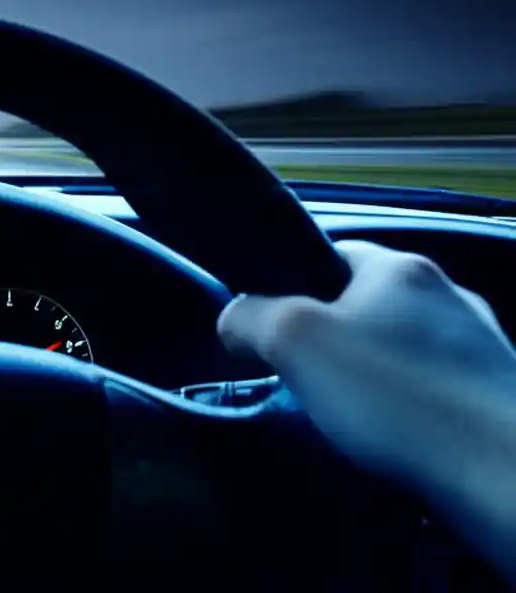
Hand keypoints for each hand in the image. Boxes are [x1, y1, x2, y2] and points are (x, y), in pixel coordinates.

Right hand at [218, 240, 515, 576]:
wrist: (502, 471)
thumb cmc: (397, 396)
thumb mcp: (294, 341)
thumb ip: (250, 317)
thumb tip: (235, 319)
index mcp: (400, 268)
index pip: (332, 253)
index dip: (291, 287)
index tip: (271, 333)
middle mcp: (449, 295)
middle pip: (367, 307)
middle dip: (333, 343)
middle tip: (303, 384)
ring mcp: (482, 346)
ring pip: (404, 352)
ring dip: (375, 380)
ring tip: (351, 422)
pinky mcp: (499, 395)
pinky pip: (436, 392)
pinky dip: (411, 412)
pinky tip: (398, 442)